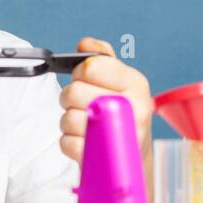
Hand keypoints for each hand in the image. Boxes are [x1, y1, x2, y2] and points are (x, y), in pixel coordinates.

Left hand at [59, 37, 154, 202]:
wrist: (131, 153)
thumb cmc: (120, 111)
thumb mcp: (118, 80)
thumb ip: (101, 57)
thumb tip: (84, 44)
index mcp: (136, 83)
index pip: (91, 67)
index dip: (79, 72)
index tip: (85, 79)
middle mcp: (134, 107)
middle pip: (74, 92)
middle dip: (70, 97)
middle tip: (81, 103)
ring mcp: (121, 135)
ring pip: (68, 118)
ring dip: (68, 121)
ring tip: (84, 123)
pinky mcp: (105, 158)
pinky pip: (67, 143)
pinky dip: (69, 142)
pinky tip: (84, 140)